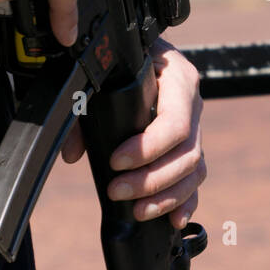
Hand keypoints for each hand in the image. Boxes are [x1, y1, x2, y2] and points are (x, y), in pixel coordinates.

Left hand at [61, 39, 206, 227]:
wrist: (140, 49)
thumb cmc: (121, 57)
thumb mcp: (101, 71)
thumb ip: (81, 106)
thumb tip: (73, 153)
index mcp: (178, 78)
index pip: (175, 122)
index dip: (147, 148)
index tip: (115, 161)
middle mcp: (193, 104)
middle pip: (187, 153)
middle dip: (151, 179)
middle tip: (116, 190)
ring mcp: (196, 127)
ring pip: (194, 170)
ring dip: (165, 196)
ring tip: (137, 210)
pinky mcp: (191, 147)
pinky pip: (196, 180)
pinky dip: (185, 202)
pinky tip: (172, 220)